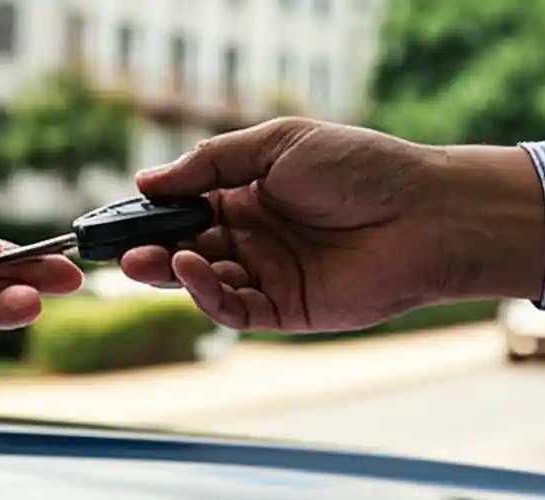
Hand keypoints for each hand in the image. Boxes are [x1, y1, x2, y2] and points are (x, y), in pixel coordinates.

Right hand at [122, 117, 544, 332]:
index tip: (120, 215)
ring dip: (171, 272)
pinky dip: (206, 294)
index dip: (154, 213)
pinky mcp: (286, 310)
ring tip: (146, 260)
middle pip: (188, 249)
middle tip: (121, 250)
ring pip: (204, 282)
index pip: (188, 208)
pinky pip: (234, 309)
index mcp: (252, 195)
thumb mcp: (277, 144)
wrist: (423, 213)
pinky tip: (190, 270)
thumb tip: (147, 180)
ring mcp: (270, 275)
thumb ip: (210, 163)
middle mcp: (256, 238)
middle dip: (152, 249)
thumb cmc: (360, 168)